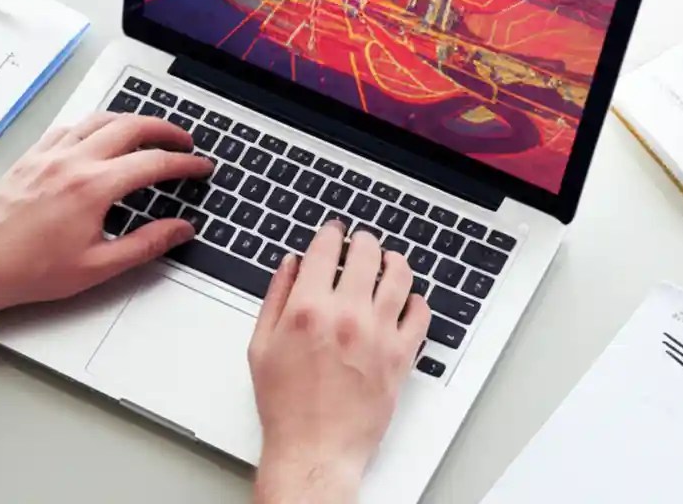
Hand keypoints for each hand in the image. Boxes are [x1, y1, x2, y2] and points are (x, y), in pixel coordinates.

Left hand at [0, 112, 213, 314]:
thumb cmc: (32, 270)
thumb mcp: (99, 266)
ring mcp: (50, 154)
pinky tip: (103, 136)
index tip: (200, 167)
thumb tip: (181, 229)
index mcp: (93, 188)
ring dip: (132, 121)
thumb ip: (147, 244)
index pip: (154, 163)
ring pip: (101, 119)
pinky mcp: (33, 156)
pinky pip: (71, 127)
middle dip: (165, 130)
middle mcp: (72, 162)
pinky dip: (96, 125)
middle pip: (131, 127)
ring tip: (151, 132)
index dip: (185, 163)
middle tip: (184, 142)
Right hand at [249, 222, 431, 503]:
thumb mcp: (261, 346)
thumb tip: (291, 265)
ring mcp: (378, 334)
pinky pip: (420, 314)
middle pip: (366, 253)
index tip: (334, 232)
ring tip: (389, 262)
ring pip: (399, 276)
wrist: (315, 449)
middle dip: (363, 242)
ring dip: (394, 261)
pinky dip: (416, 300)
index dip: (331, 234)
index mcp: (308, 309)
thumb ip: (276, 298)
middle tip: (361, 244)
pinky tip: (407, 300)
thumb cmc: (286, 406)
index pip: (326, 249)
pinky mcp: (401, 355)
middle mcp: (346, 315)